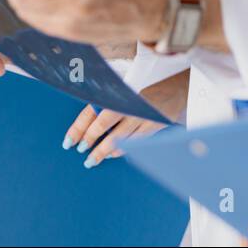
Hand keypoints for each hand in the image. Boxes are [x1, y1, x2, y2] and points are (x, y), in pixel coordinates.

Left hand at [62, 73, 186, 167]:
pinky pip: (134, 142)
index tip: (69, 142)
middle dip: (90, 140)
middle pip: (102, 124)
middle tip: (81, 151)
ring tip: (92, 160)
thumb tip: (88, 123)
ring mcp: (142, 115)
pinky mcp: (154, 125)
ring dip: (104, 151)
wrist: (178, 88)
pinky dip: (122, 150)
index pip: (93, 110)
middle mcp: (129, 102)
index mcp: (118, 92)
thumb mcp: (127, 92)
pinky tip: (113, 154)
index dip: (79, 128)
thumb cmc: (148, 91)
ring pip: (118, 137)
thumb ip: (110, 104)